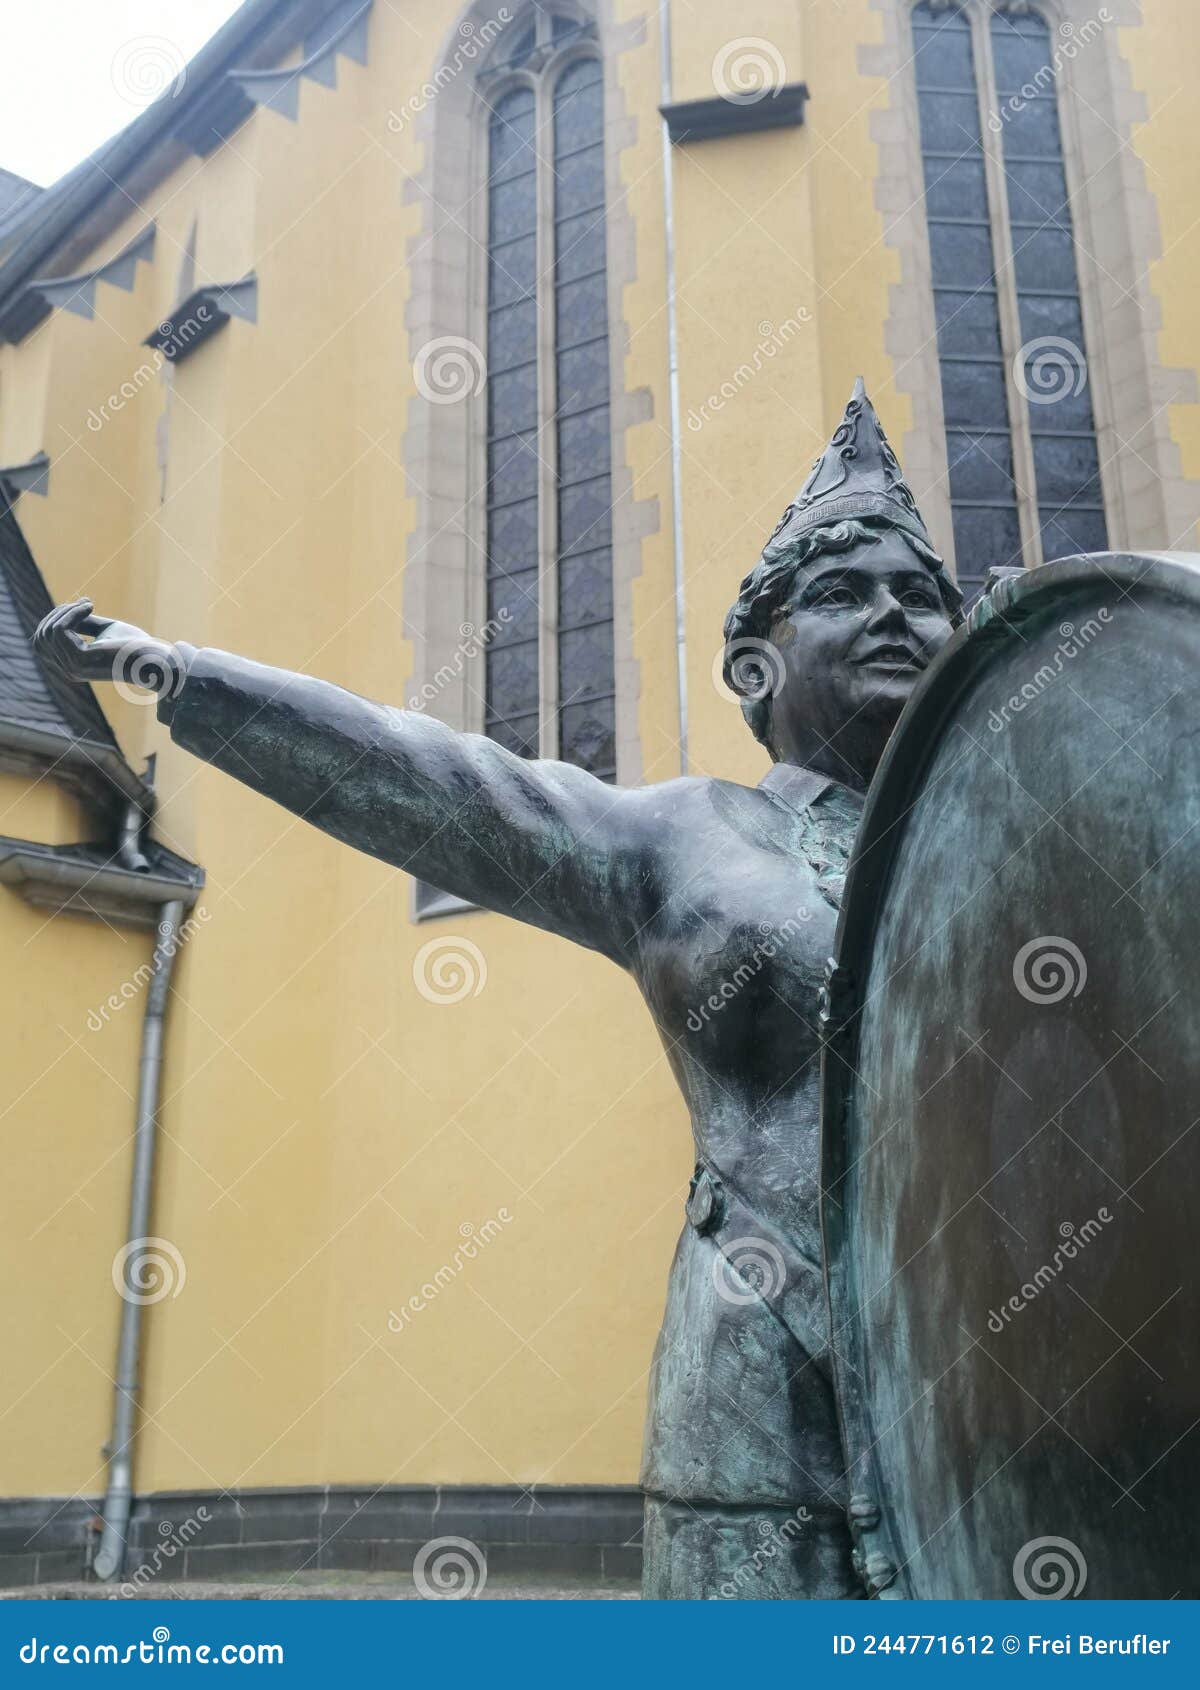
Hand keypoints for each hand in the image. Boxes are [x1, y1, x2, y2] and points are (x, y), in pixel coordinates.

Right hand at [34, 598, 182, 697]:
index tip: (81, 606)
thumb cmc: (136, 646)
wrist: (155, 659)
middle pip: (41, 637)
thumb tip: (65, 611)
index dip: (55, 620)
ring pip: (48, 632)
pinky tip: (90, 607)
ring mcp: (72, 668)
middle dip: (57, 614)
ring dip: (66, 611)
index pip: (43, 642)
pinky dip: (72, 613)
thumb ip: (84, 623)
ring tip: (89, 605)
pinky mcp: (80, 660)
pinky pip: (60, 630)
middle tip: (85, 604)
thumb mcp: (105, 630)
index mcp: (72, 666)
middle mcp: (68, 670)